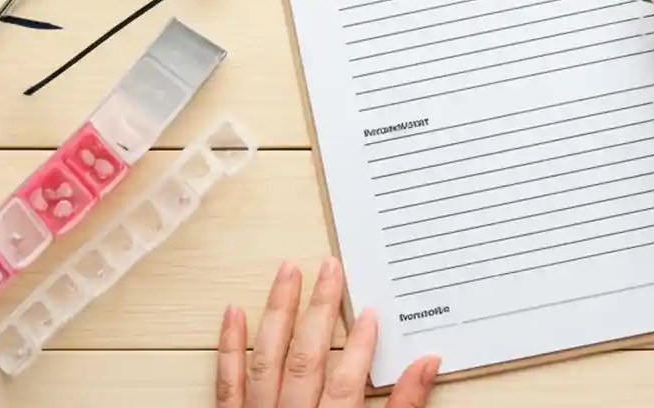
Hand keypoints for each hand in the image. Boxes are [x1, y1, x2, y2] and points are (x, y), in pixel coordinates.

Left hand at [216, 258, 439, 407]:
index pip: (346, 384)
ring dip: (276, 314)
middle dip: (319, 311)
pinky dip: (228, 347)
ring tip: (286, 274)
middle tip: (330, 269)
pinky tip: (232, 313)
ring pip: (265, 361)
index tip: (370, 312)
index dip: (361, 346)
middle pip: (306, 361)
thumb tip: (427, 367)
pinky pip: (226, 384)